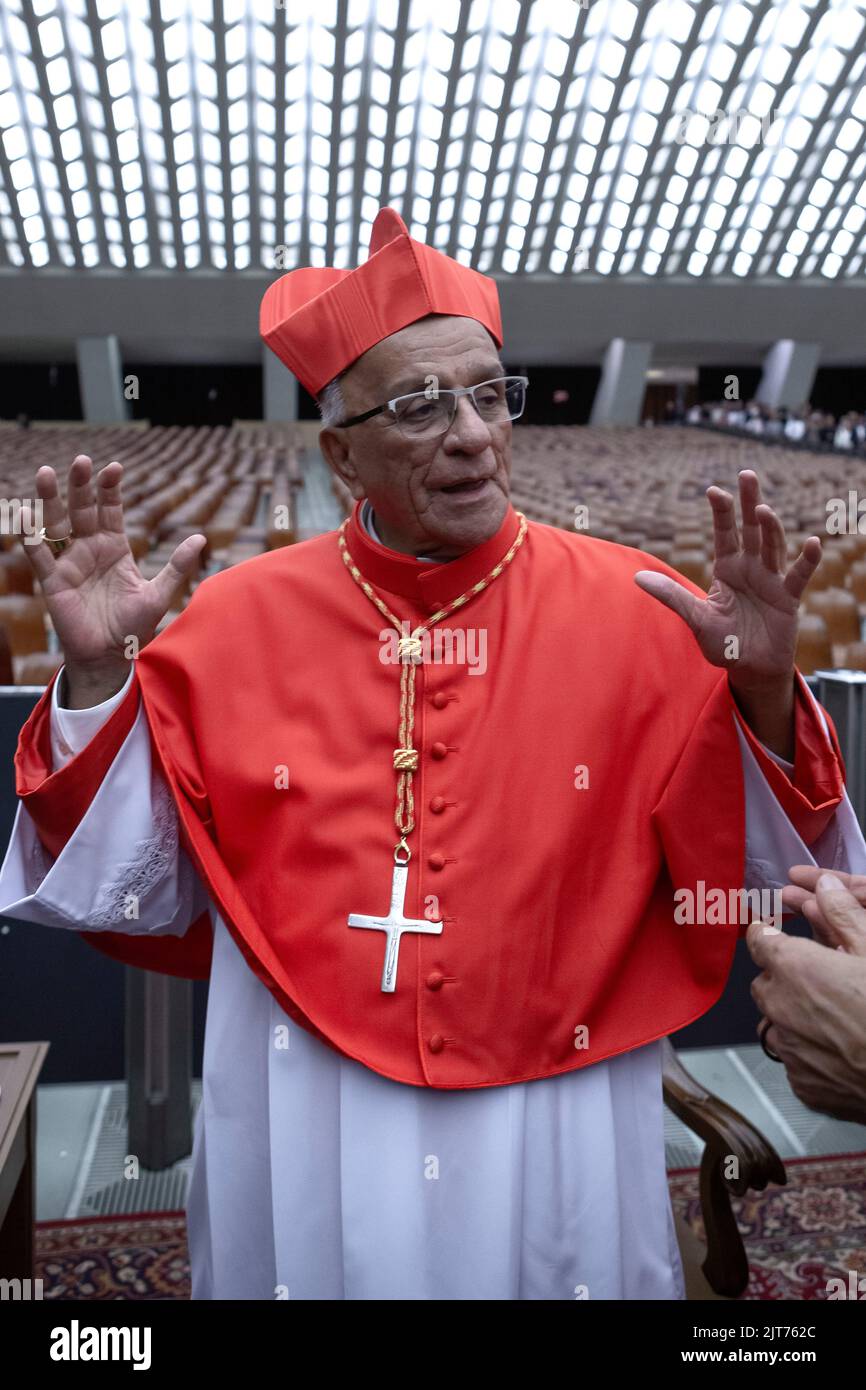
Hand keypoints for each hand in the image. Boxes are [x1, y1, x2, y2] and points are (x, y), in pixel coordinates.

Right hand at [21, 455, 204, 698]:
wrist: (109, 657)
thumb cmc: (133, 627)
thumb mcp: (159, 594)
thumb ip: (177, 566)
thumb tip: (201, 538)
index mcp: (114, 547)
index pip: (110, 510)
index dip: (110, 490)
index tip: (114, 468)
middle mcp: (89, 548)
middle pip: (82, 509)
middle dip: (81, 485)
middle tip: (81, 461)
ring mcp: (69, 562)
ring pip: (56, 523)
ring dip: (50, 499)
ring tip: (47, 472)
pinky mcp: (53, 581)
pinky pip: (39, 554)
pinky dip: (30, 535)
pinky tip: (24, 513)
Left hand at [633, 470, 820, 688]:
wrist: (749, 668)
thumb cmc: (722, 642)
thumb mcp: (695, 618)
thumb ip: (672, 596)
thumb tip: (637, 577)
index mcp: (727, 569)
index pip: (724, 534)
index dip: (721, 512)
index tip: (713, 490)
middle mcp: (750, 568)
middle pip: (751, 530)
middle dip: (749, 503)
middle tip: (747, 474)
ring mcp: (771, 580)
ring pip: (772, 547)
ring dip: (770, 528)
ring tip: (763, 510)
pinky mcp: (788, 599)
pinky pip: (799, 576)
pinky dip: (808, 561)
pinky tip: (814, 544)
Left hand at [746, 874, 865, 1125]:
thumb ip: (844, 915)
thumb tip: (826, 885)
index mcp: (795, 967)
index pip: (759, 940)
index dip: (769, 935)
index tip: (775, 935)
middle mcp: (780, 1006)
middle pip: (766, 984)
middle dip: (785, 979)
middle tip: (820, 981)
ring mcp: (789, 1049)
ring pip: (776, 1024)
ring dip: (795, 1018)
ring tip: (835, 1019)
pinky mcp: (802, 1084)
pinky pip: (795, 1060)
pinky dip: (810, 1053)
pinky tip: (841, 1051)